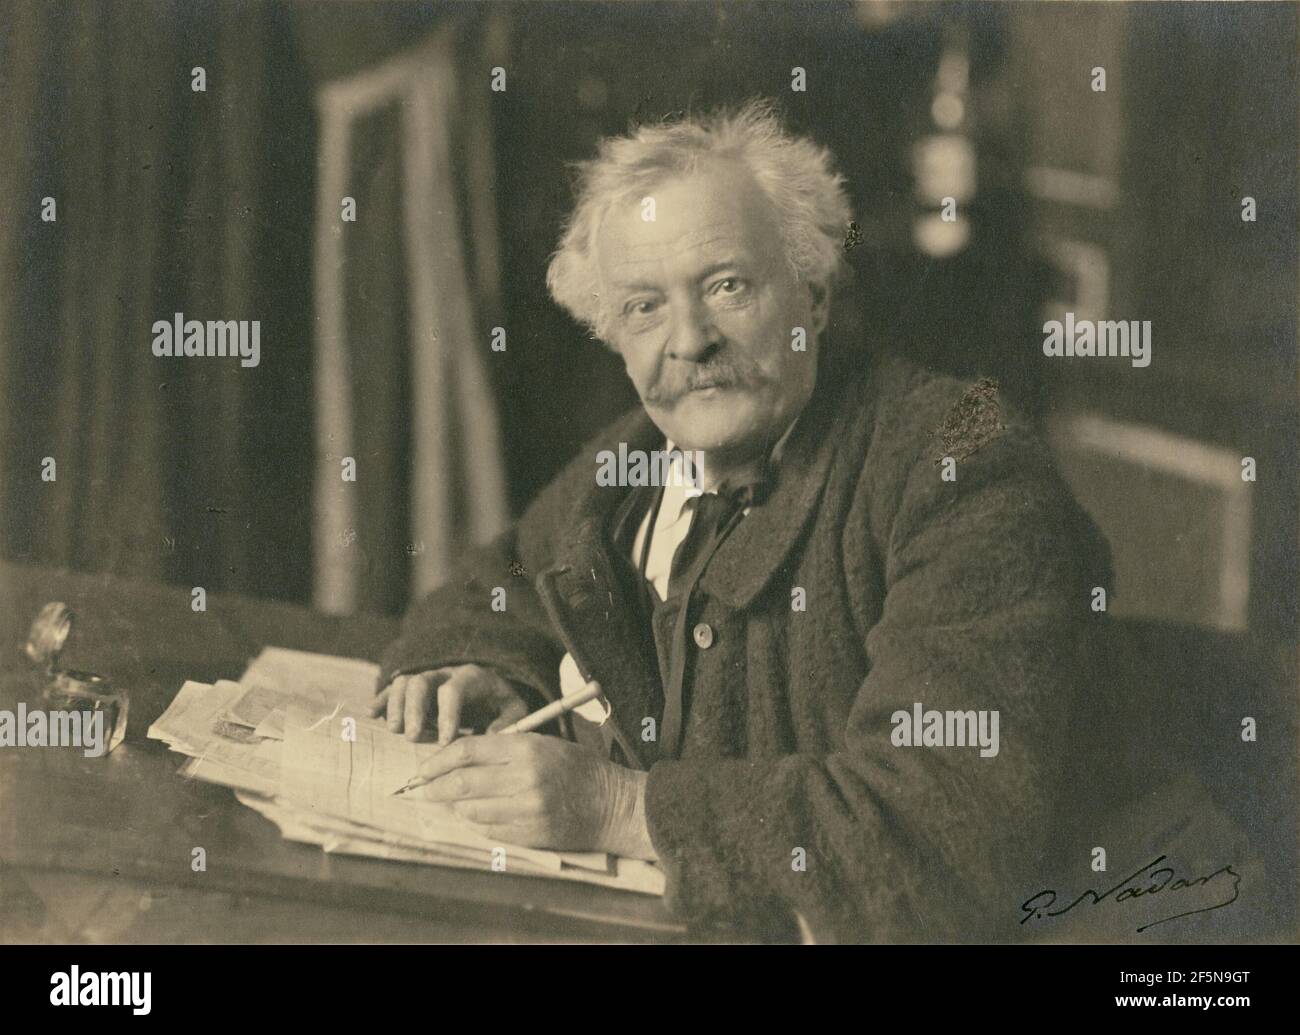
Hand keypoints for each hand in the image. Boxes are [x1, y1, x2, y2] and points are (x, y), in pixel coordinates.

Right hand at [369, 664, 529, 742]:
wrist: (491, 687)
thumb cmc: (501, 703)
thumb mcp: (514, 710)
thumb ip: (508, 723)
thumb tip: (494, 738)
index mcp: (472, 677)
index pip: (454, 689)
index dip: (448, 714)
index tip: (445, 742)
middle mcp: (446, 673)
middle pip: (422, 681)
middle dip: (415, 710)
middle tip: (411, 737)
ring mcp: (427, 677)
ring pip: (405, 681)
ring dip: (396, 705)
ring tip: (395, 731)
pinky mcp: (413, 687)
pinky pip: (393, 686)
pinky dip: (382, 699)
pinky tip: (372, 714)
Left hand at [411, 732, 654, 857]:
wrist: (611, 804)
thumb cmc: (576, 768)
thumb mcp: (542, 744)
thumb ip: (502, 750)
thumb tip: (456, 763)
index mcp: (526, 748)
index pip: (467, 751)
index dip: (438, 761)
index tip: (422, 769)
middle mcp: (524, 778)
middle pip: (461, 783)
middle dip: (433, 787)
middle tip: (421, 790)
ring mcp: (527, 810)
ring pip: (470, 810)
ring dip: (455, 807)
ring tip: (452, 802)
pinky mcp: (530, 835)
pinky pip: (488, 831)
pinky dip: (476, 824)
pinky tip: (477, 816)